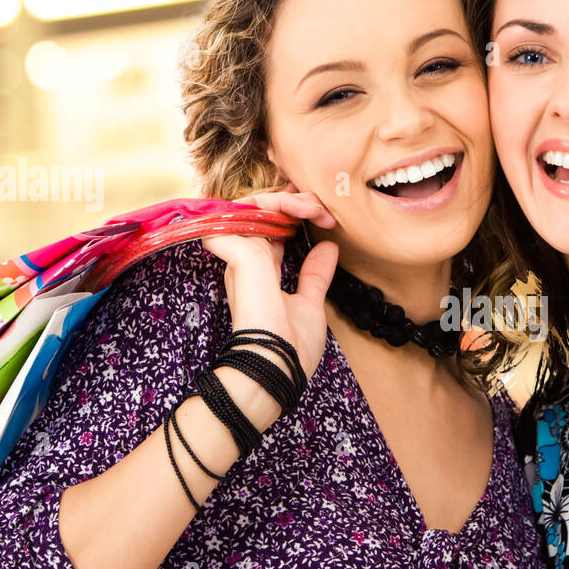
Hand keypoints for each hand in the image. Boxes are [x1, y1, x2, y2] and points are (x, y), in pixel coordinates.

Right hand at [201, 189, 337, 381]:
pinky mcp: (242, 257)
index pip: (268, 228)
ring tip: (318, 208)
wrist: (276, 370)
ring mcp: (241, 257)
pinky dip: (279, 204)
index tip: (325, 219)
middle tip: (324, 211)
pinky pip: (247, 214)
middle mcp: (245, 261)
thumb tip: (328, 248)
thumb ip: (314, 276)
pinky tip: (306, 210)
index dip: (294, 214)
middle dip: (294, 201)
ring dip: (290, 198)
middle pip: (260, 211)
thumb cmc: (289, 350)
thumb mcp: (309, 306)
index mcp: (257, 272)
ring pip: (254, 205)